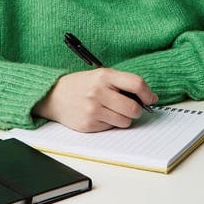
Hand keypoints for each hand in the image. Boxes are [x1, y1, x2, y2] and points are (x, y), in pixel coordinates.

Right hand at [32, 68, 157, 132]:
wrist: (53, 96)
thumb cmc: (81, 85)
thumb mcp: (100, 75)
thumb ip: (122, 83)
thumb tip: (148, 98)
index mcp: (103, 76)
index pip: (136, 83)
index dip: (148, 93)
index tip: (150, 98)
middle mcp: (98, 92)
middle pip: (133, 108)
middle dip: (137, 110)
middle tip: (131, 108)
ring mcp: (93, 110)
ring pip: (125, 121)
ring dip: (124, 118)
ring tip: (113, 110)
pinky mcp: (88, 124)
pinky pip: (111, 128)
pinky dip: (110, 123)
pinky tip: (100, 115)